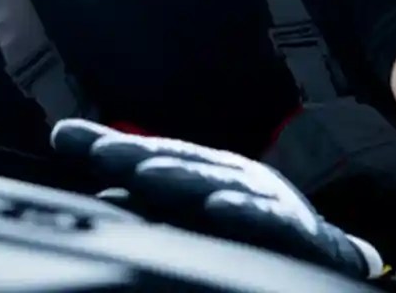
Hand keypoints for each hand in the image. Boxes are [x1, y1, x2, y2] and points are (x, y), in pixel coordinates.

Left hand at [50, 118, 386, 279]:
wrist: (328, 256)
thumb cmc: (252, 230)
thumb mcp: (195, 214)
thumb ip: (149, 203)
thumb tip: (103, 196)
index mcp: (206, 172)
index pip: (153, 154)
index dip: (112, 146)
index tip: (67, 139)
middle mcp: (233, 177)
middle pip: (179, 162)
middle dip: (139, 155)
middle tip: (101, 152)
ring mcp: (264, 199)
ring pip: (218, 184)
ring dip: (182, 177)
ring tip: (147, 174)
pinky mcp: (295, 230)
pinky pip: (267, 221)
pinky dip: (244, 213)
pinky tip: (219, 209)